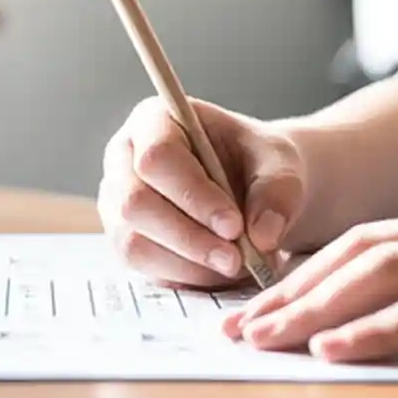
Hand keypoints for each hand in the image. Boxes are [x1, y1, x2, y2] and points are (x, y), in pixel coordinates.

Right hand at [97, 97, 308, 287]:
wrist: (251, 186)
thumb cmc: (257, 163)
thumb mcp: (281, 163)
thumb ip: (277, 192)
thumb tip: (262, 235)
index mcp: (154, 121)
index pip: (156, 157)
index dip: (192, 194)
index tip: (233, 225)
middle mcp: (123, 158)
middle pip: (135, 204)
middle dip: (189, 238)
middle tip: (236, 259)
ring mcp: (116, 201)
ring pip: (133, 242)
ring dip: (187, 263)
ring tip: (234, 266)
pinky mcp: (122, 238)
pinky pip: (142, 266)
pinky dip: (182, 276)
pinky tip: (216, 272)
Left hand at [223, 207, 397, 371]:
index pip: (374, 240)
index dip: (310, 271)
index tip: (263, 306)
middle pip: (365, 249)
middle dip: (293, 289)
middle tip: (239, 326)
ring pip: (390, 269)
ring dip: (316, 306)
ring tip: (264, 340)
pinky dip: (381, 327)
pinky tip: (336, 350)